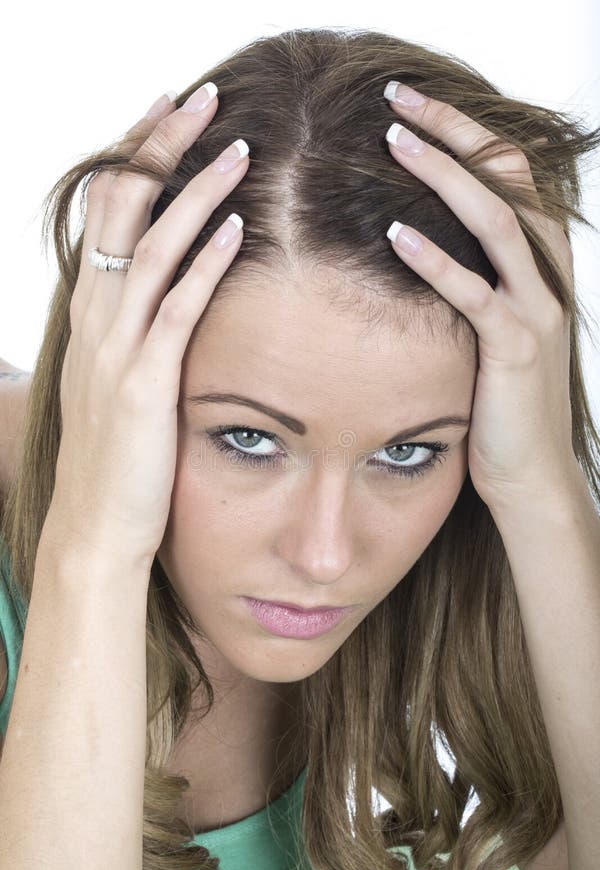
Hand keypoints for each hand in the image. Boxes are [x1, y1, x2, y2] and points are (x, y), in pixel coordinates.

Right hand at [44, 84, 249, 569]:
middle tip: (203, 96)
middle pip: (122, 208)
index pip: (108, 213)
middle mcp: (95, 317)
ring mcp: (115, 348)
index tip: (170, 113)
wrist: (95, 528)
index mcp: (91, 312)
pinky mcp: (145, 383)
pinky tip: (236, 228)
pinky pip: (175, 309)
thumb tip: (174, 300)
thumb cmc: (118, 458)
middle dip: (160, 146)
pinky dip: (205, 264)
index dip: (135, 157)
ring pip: (151, 248)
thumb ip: (140, 334)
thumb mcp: (120, 381)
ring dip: (195, 192)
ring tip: (239, 148)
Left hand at [383, 83, 577, 512]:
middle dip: (453, 131)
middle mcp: (547, 275)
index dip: (466, 134)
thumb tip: (407, 246)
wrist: (530, 473)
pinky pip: (476, 292)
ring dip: (443, 175)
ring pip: (495, 221)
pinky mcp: (516, 348)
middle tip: (397, 98)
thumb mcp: (487, 331)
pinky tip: (396, 234)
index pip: (509, 175)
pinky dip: (436, 260)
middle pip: (506, 177)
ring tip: (392, 142)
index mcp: (539, 264)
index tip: (410, 107)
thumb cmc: (497, 402)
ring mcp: (537, 308)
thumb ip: (468, 285)